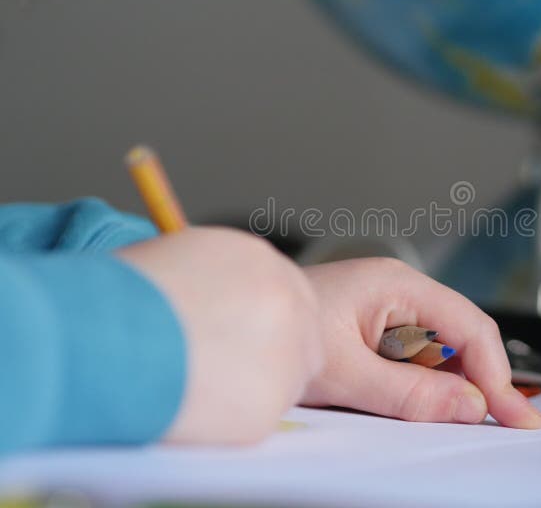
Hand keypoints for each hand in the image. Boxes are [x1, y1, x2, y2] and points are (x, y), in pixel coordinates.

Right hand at [118, 227, 323, 443]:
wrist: (99, 332)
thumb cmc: (120, 293)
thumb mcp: (179, 258)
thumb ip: (219, 280)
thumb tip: (222, 305)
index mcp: (261, 260)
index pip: (287, 297)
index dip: (263, 325)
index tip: (239, 342)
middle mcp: (287, 299)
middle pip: (304, 338)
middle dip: (274, 358)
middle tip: (228, 373)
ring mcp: (286, 350)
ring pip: (288, 381)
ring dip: (256, 389)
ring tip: (200, 385)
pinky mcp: (271, 401)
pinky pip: (263, 416)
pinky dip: (234, 420)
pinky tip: (197, 406)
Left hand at [300, 258, 540, 428]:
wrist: (240, 327)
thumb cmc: (280, 332)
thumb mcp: (346, 373)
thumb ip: (409, 394)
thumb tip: (468, 406)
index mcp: (397, 285)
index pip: (468, 326)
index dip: (495, 372)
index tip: (513, 413)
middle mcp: (399, 292)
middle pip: (461, 338)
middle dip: (479, 381)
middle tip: (500, 424)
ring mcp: (389, 311)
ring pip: (441, 352)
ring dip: (450, 386)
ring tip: (448, 417)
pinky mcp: (378, 330)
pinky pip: (417, 360)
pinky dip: (425, 386)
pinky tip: (419, 404)